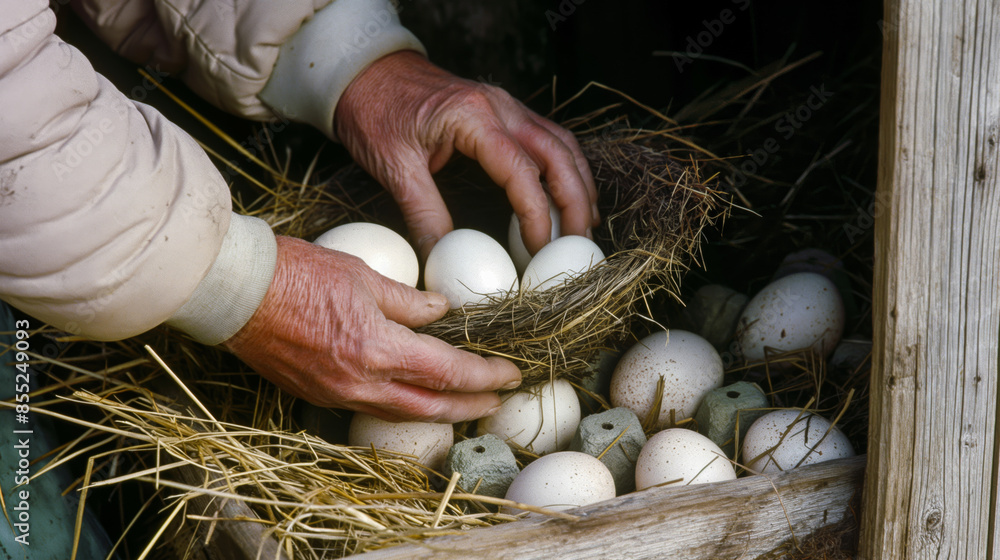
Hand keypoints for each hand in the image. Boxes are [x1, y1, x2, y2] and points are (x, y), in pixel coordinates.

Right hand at [223, 236, 521, 422]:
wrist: (236, 293)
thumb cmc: (297, 273)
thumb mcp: (363, 275)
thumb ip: (408, 301)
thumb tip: (441, 311)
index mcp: (379, 349)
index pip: (449, 372)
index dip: (485, 376)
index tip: (510, 373)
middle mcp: (362, 383)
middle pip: (432, 407)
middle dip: (471, 405)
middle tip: (498, 398)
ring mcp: (338, 394)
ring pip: (402, 414)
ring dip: (440, 411)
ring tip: (466, 403)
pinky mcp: (319, 394)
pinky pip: (371, 409)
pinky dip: (403, 406)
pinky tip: (414, 396)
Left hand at [335, 51, 599, 258]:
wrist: (364, 71)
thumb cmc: (374, 111)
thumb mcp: (393, 167)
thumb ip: (423, 214)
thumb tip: (444, 259)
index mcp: (474, 117)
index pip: (522, 171)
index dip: (536, 215)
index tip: (538, 250)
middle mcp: (499, 106)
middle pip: (558, 156)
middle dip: (575, 202)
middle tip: (578, 245)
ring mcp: (505, 105)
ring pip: (561, 145)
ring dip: (579, 185)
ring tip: (585, 225)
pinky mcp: (503, 111)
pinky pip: (549, 138)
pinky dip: (565, 169)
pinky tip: (567, 195)